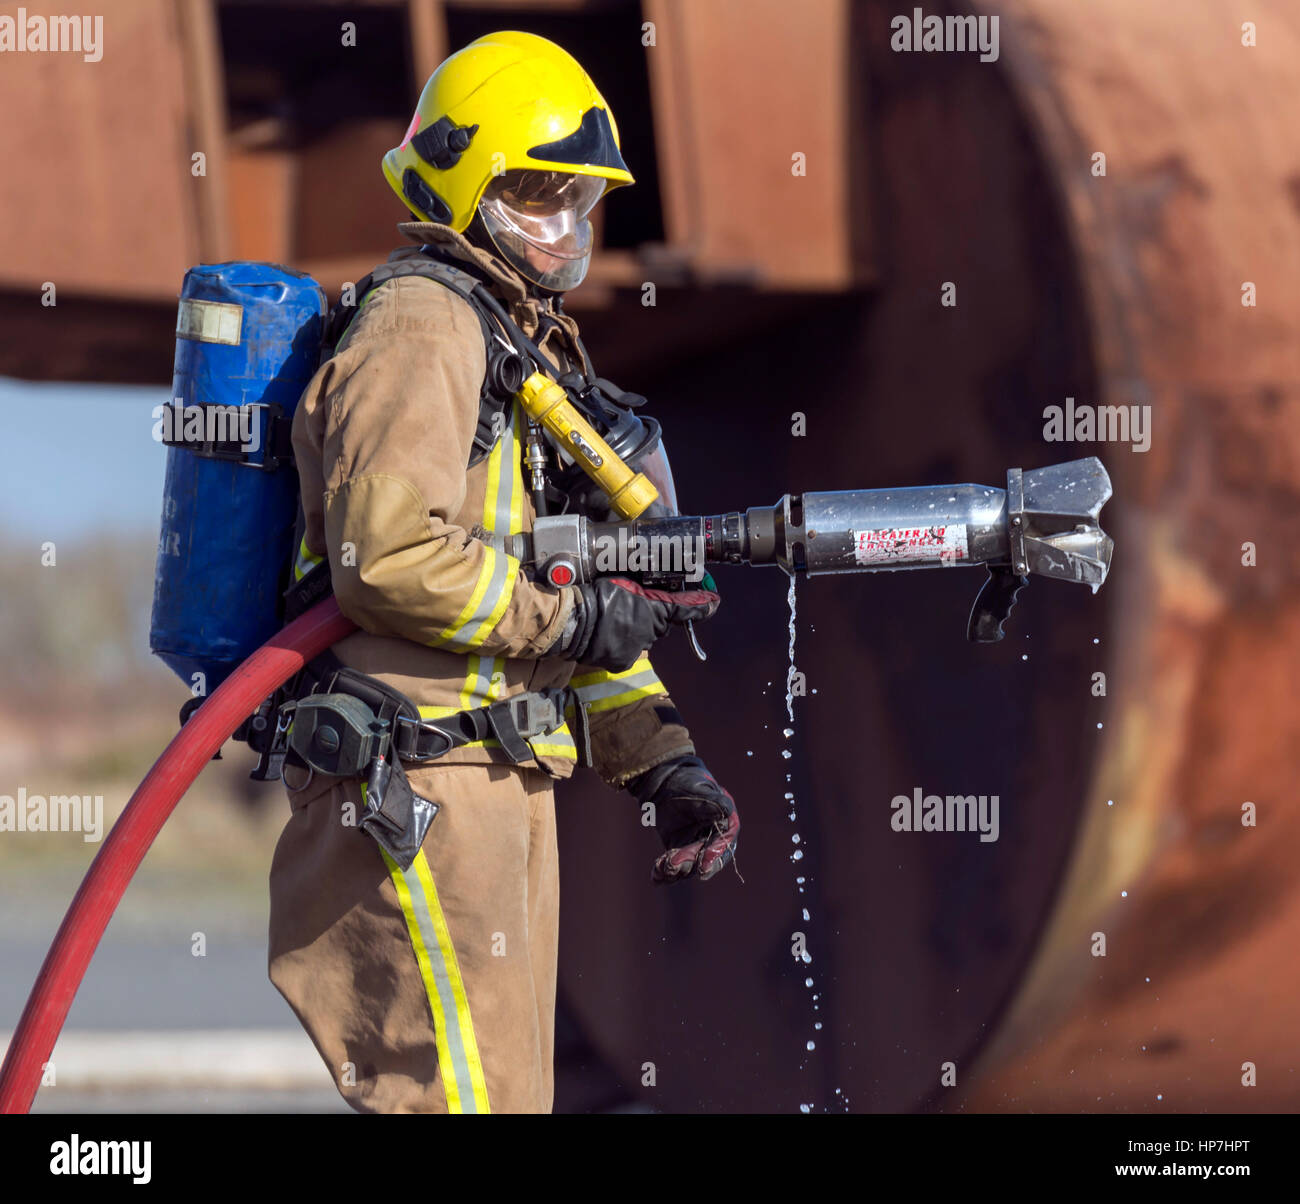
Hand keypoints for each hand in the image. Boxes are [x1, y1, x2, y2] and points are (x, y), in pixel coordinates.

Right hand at [557, 577, 718, 671]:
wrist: (572, 622)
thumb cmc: (597, 596)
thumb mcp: (626, 581)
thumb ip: (649, 586)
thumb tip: (667, 584)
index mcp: (655, 608)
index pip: (688, 608)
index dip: (703, 604)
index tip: (714, 601)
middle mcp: (652, 631)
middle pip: (661, 623)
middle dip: (652, 615)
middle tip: (631, 604)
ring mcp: (638, 648)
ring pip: (644, 637)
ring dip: (635, 629)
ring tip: (613, 619)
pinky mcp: (623, 662)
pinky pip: (629, 651)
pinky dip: (621, 644)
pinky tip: (607, 634)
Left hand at [631, 756, 738, 883]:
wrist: (665, 781)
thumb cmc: (688, 782)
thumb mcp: (700, 790)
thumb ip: (713, 802)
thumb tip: (727, 810)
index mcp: (725, 824)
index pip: (723, 846)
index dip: (714, 858)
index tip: (703, 867)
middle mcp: (712, 839)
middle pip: (703, 860)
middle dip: (689, 864)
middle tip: (673, 863)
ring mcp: (694, 846)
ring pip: (687, 867)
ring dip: (675, 870)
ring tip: (661, 867)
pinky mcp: (677, 849)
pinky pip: (672, 866)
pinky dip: (664, 872)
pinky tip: (656, 875)